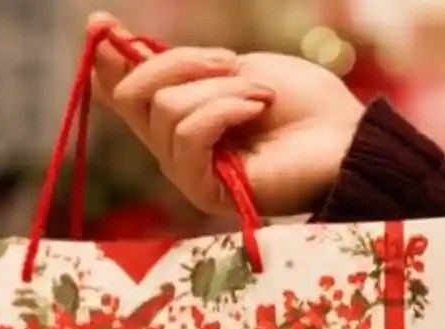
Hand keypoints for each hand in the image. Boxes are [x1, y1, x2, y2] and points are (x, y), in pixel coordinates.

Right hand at [89, 12, 364, 217]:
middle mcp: (173, 147)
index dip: (105, 57)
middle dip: (176, 63)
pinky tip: (256, 107)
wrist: (345, 136)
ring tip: (260, 96)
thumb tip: (115, 42)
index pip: (121, 93)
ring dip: (221, 88)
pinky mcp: (203, 191)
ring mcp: (185, 171)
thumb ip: (179, 66)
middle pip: (132, 94)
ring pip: (166, 108)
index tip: (99, 22)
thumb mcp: (233, 67)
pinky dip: (224, 109)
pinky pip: (188, 135)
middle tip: (227, 60)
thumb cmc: (302, 102)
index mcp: (179, 117)